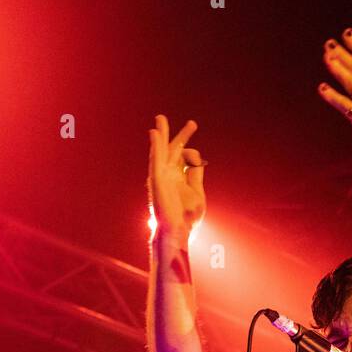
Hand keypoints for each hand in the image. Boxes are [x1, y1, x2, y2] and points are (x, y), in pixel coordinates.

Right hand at [147, 114, 206, 241]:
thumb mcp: (198, 193)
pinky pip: (155, 160)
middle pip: (174, 151)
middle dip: (182, 136)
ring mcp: (162, 177)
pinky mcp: (157, 180)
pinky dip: (155, 146)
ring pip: (161, 151)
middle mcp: (169, 175)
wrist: (178, 232)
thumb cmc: (187, 218)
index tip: (197, 160)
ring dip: (161, 135)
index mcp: (179, 179)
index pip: (185, 158)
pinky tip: (154, 134)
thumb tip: (196, 158)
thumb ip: (196, 175)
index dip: (193, 155)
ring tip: (160, 118)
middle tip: (192, 123)